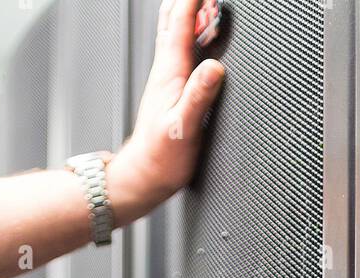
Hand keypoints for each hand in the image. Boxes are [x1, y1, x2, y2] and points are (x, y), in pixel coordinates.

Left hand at [108, 0, 225, 226]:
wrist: (144, 176)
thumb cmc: (162, 158)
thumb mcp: (184, 128)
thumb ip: (199, 97)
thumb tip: (215, 68)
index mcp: (170, 72)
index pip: (181, 22)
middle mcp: (165, 70)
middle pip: (174, 20)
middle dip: (189, 0)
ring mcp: (166, 78)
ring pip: (174, 32)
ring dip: (187, 11)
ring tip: (202, 1)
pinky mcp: (169, 89)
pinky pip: (178, 50)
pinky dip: (188, 33)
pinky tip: (197, 35)